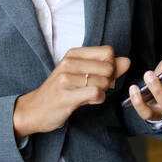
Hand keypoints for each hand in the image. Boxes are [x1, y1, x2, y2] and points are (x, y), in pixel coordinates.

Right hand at [14, 45, 130, 137]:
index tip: (101, 76)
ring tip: (88, 95)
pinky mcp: (66, 95)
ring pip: (103, 81)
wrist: (34, 110)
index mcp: (73, 54)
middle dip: (108, 81)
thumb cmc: (61, 91)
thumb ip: (107, 68)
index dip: (111, 66)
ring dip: (102, 92)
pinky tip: (87, 101)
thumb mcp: (82, 74)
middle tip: (95, 88)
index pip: (108, 51)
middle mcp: (69, 62)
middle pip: (108, 67)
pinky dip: (97, 100)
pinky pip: (96, 94)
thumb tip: (127, 61)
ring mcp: (66, 78)